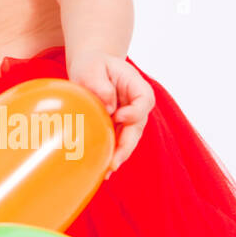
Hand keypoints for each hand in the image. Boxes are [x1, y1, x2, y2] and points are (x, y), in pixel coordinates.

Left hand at [66, 50, 154, 174]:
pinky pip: (118, 143)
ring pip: (128, 140)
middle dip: (126, 146)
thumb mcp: (93, 66)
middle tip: (114, 162)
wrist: (92, 68)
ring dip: (118, 156)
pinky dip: (111, 155)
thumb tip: (108, 106)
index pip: (143, 102)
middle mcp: (138, 106)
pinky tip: (102, 170)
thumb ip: (100, 83)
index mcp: (138, 88)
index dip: (133, 112)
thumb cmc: (93, 65)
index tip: (118, 116)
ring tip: (106, 172)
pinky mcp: (119, 128)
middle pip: (137, 128)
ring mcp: (130, 119)